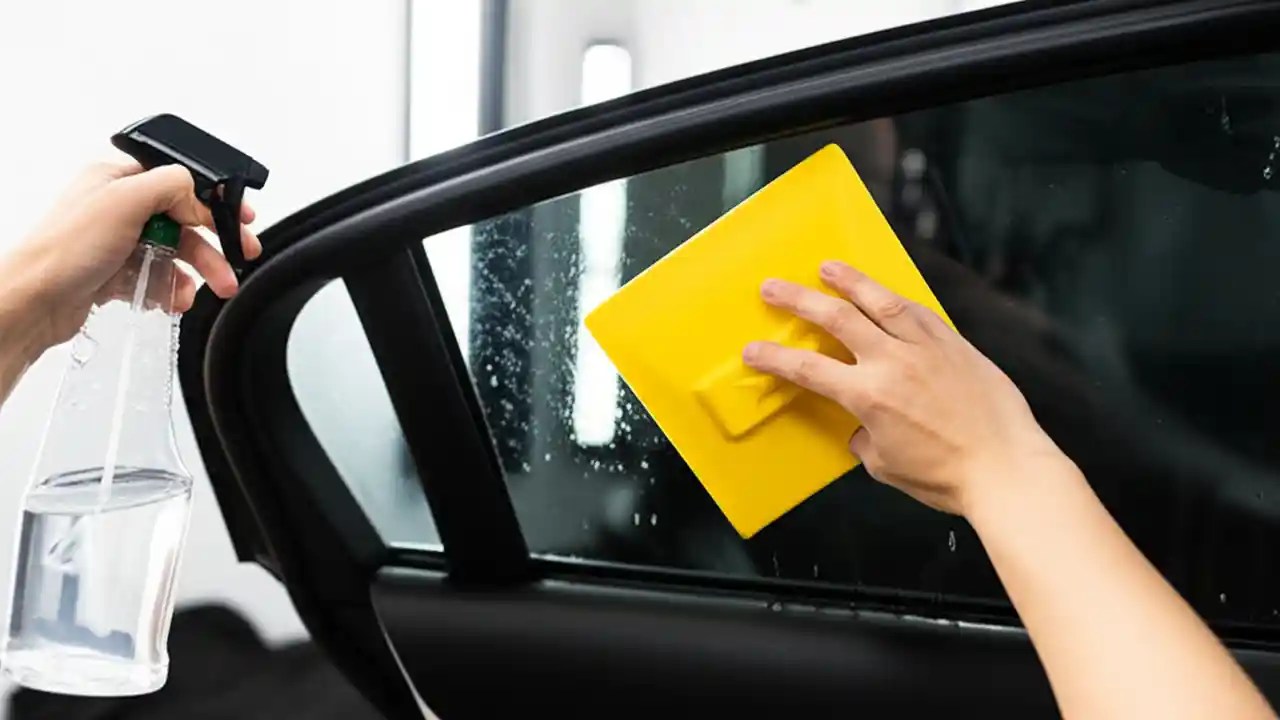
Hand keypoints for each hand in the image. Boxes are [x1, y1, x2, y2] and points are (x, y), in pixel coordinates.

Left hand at [2, 160, 260, 354]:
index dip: (214, 202)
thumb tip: (197, 191)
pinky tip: (175, 298)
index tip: (241, 221)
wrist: (34, 301)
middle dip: (214, 243)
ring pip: (176, 252)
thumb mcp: (124, 200)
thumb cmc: (64, 249)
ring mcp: (118, 241)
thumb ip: (171, 185)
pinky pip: (159, 277)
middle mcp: (119, 207)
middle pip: (185, 220)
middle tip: (239, 258)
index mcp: (119, 179)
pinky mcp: (117, 273)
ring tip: (216, 287)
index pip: (181, 183)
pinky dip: (173, 289)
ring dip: (200, 271)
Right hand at [742, 260, 1064, 516]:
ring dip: (849, 281)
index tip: (753, 349)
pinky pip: (920, 312)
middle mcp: (893, 363)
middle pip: (836, 318)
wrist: (1006, 469)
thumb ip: (866, 439)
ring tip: (827, 267)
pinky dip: (896, 298)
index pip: (808, 369)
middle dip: (799, 300)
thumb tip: (863, 429)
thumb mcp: (886, 466)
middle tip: (774, 287)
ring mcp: (927, 349)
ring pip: (880, 301)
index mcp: (869, 397)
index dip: (774, 357)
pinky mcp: (955, 345)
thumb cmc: (947, 476)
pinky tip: (885, 292)